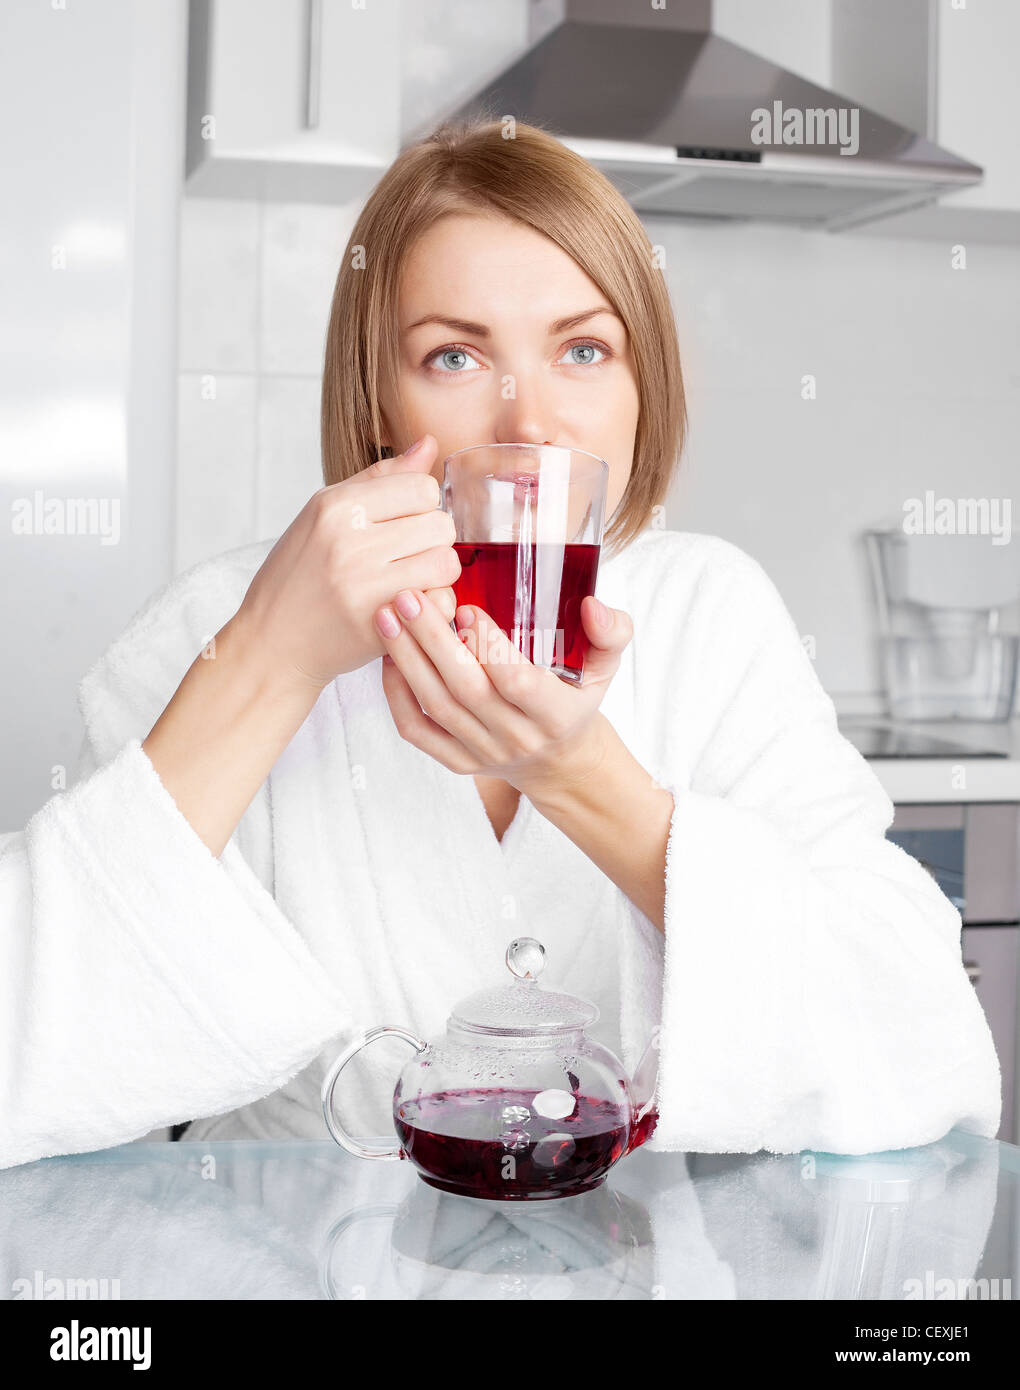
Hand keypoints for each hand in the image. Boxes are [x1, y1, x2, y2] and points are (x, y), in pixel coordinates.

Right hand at [233, 435, 460, 692]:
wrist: (272, 643)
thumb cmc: (298, 575)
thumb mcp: (324, 514)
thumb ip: (381, 479)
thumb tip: (428, 443)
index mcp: (336, 506)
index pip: (423, 487)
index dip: (422, 506)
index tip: (405, 523)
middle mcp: (350, 541)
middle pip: (441, 524)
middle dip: (433, 539)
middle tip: (408, 555)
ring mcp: (365, 584)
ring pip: (447, 562)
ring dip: (437, 572)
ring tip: (411, 578)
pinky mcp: (380, 624)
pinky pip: (439, 603)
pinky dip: (433, 606)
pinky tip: (410, 606)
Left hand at [374, 587, 633, 796]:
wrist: (559, 763)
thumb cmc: (576, 700)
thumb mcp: (607, 668)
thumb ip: (611, 633)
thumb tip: (592, 605)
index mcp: (556, 714)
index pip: (517, 682)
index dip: (489, 646)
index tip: (467, 608)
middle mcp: (517, 737)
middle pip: (466, 689)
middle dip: (433, 640)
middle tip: (410, 597)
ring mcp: (483, 752)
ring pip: (436, 706)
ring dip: (407, 659)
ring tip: (388, 617)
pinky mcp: (456, 761)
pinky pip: (417, 731)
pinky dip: (396, 695)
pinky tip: (389, 657)